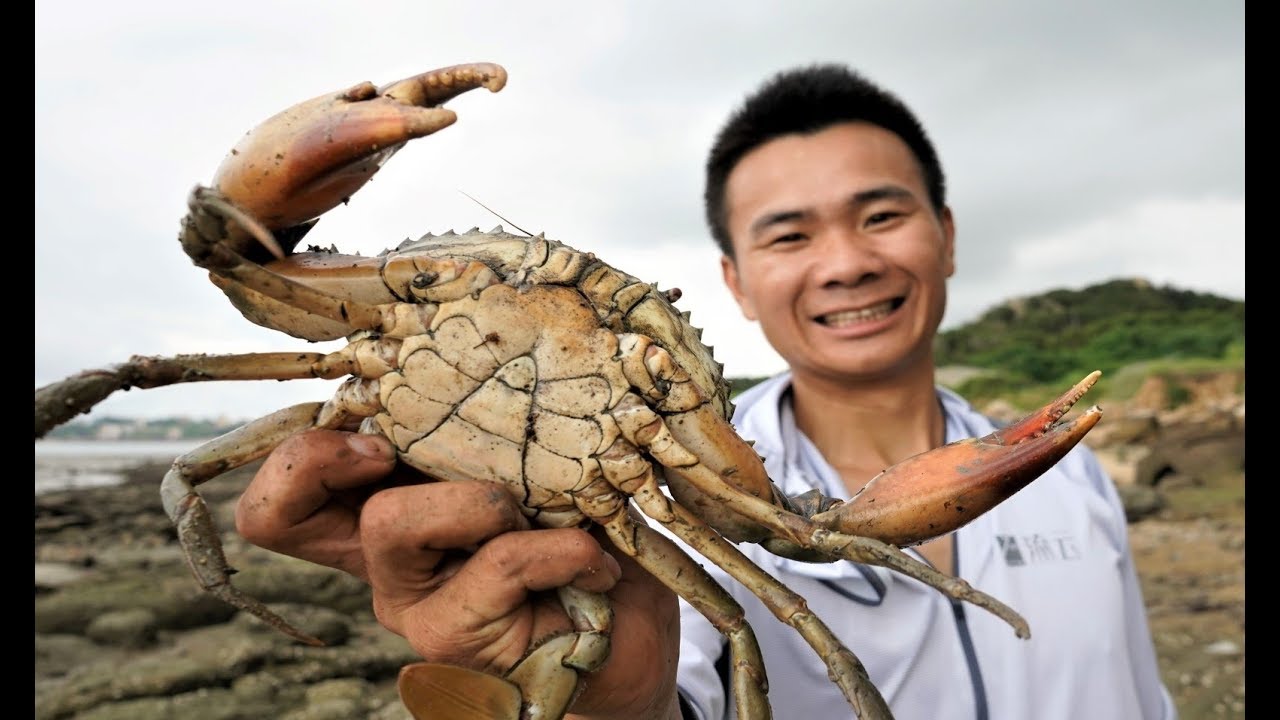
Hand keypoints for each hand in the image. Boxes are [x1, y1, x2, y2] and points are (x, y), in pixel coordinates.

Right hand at [235, 429, 683, 719]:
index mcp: (386, 503)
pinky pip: (497, 560)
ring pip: (390, 521)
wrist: (633, 639)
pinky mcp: (453, 639)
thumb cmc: (585, 537)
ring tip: (541, 515)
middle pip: (278, 514)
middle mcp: (381, 559)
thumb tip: (497, 358)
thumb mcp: (535, 464)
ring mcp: (409, 604)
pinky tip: (596, 565)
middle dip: (327, 457)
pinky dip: (561, 547)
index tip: (377, 433)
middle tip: (395, 452)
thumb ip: (496, 427)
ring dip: (482, 498)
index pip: (285, 488)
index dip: (299, 454)